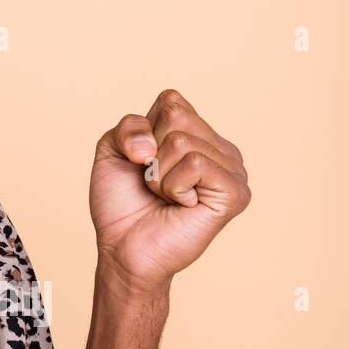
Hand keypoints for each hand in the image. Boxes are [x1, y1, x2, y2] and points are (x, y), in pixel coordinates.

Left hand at [89, 89, 250, 296]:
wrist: (123, 247)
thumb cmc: (121, 202)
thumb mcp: (112, 150)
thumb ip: (129, 125)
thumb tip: (150, 144)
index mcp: (199, 135)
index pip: (171, 100)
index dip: (142, 131)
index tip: (140, 161)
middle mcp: (221, 149)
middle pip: (176, 115)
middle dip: (149, 152)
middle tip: (154, 183)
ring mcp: (233, 170)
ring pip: (182, 141)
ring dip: (158, 174)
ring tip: (166, 197)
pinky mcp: (236, 193)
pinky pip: (195, 163)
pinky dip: (173, 186)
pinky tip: (181, 205)